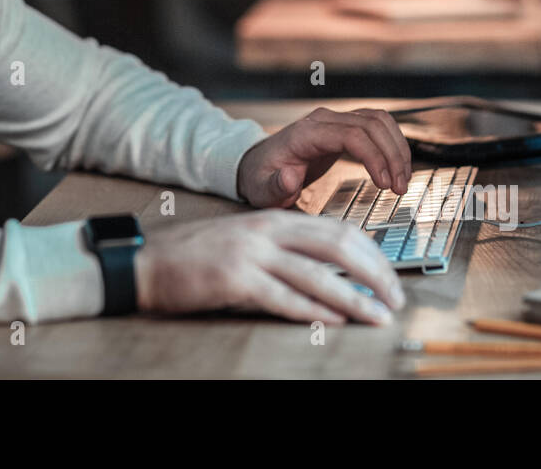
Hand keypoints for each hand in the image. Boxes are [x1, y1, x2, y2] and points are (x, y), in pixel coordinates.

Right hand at [133, 210, 404, 324]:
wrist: (144, 262)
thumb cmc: (195, 258)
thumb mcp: (244, 241)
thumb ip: (283, 249)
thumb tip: (331, 272)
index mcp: (271, 219)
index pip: (336, 229)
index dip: (371, 253)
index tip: (390, 277)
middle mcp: (265, 230)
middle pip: (336, 245)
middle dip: (374, 273)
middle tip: (396, 297)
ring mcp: (249, 253)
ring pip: (316, 274)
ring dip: (353, 298)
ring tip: (377, 315)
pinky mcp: (233, 279)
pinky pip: (282, 297)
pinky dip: (312, 311)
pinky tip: (333, 322)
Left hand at [235, 106, 412, 208]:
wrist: (257, 165)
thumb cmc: (261, 178)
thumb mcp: (261, 189)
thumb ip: (274, 185)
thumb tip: (289, 177)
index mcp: (305, 134)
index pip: (351, 135)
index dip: (374, 157)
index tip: (385, 184)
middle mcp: (322, 121)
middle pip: (370, 125)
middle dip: (391, 156)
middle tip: (399, 188)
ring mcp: (334, 121)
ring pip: (378, 121)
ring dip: (396, 148)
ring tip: (402, 180)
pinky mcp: (344, 127)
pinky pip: (376, 126)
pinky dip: (392, 144)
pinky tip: (397, 167)